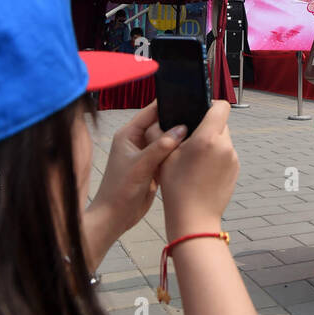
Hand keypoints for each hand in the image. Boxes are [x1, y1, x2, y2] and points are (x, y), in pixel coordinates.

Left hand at [82, 101, 186, 265]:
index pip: (149, 112)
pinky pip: (167, 156)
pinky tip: (191, 152)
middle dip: (176, 122)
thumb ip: (161, 146)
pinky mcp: (152, 168)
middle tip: (198, 117)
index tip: (185, 98)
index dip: (166, 104)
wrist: (115, 217)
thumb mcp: (141, 165)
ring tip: (198, 133)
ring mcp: (145, 155)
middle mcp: (136, 142)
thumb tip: (181, 129)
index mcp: (128, 135)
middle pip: (160, 125)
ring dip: (178, 140)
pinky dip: (177, 154)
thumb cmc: (120, 189)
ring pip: (166, 141)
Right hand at [147, 101, 239, 241]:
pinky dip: (216, 157)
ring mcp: (233, 158)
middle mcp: (225, 145)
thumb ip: (160, 133)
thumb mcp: (164, 158)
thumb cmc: (176, 188)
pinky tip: (202, 171)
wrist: (194, 219)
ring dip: (212, 143)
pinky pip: (226, 155)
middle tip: (190, 139)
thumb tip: (160, 118)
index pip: (220, 106)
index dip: (210, 104)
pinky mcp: (236, 170)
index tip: (198, 111)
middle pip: (221, 123)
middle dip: (207, 127)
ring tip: (194, 159)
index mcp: (207, 138)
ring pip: (223, 140)